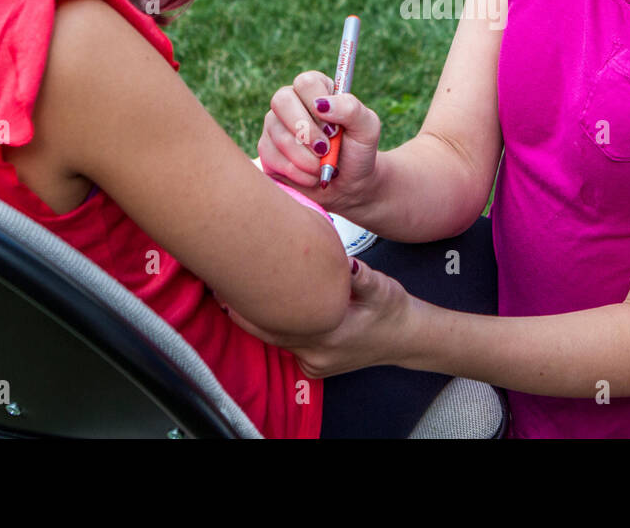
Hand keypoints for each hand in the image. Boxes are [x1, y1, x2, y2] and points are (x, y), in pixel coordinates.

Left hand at [227, 258, 416, 377]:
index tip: (234, 282)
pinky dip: (275, 331)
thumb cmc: (392, 309)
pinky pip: (288, 348)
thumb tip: (347, 264)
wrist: (406, 337)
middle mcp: (318, 353)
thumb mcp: (381, 288)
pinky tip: (266, 311)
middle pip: (269, 334)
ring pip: (277, 342)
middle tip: (223, 287)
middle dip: (243, 312)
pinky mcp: (315, 366)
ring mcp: (315, 364)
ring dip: (257, 321)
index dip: (253, 304)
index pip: (280, 320)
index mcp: (331, 333)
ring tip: (235, 295)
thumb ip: (361, 278)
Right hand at [256, 70, 381, 214]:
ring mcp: (275, 125)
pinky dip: (297, 172)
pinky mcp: (267, 150)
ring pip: (279, 135)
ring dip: (306, 158)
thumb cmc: (358, 151)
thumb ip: (351, 109)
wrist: (349, 184)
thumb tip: (320, 104)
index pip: (306, 82)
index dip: (317, 106)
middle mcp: (291, 102)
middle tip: (325, 149)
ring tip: (323, 167)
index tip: (333, 129)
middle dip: (306, 131)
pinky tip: (311, 176)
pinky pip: (272, 158)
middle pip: (281, 101)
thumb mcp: (367, 128)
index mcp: (317, 89)